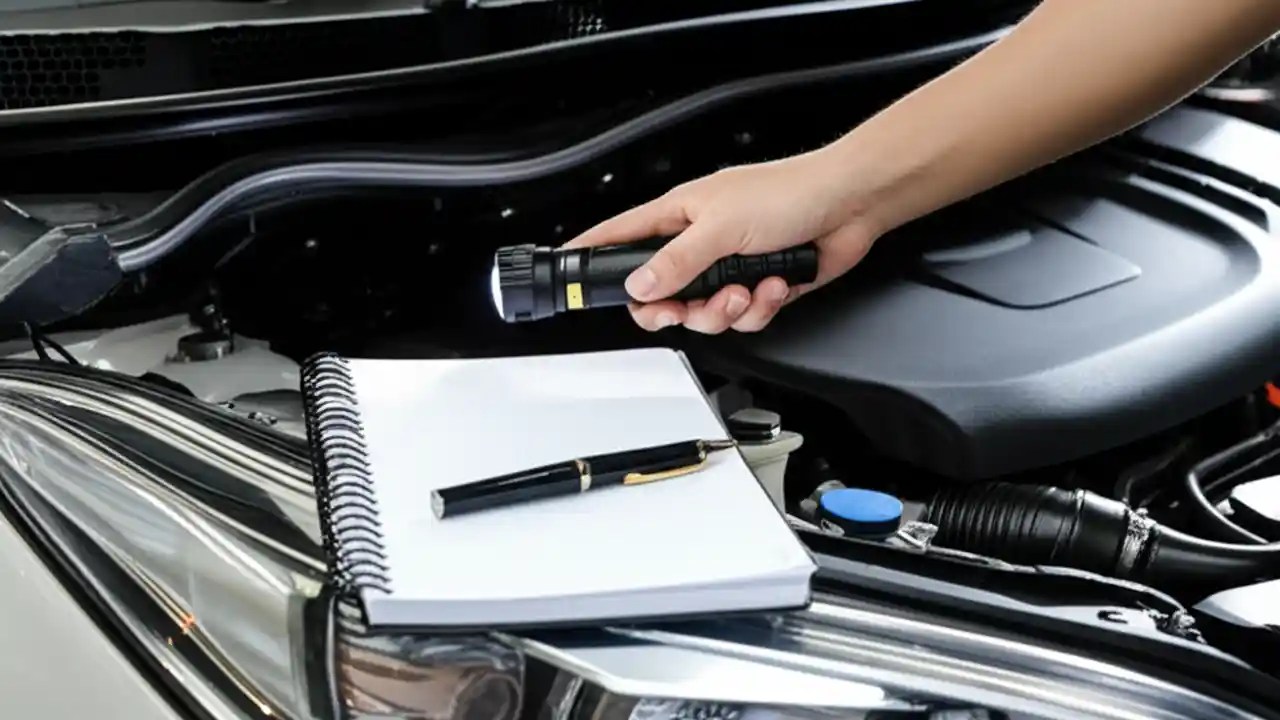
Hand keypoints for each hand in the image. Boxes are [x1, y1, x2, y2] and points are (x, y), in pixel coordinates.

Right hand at [561, 148, 882, 333]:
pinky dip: (758, 308)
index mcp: (680, 215)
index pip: (621, 237)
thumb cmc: (790, 193)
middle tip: (684, 307)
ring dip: (725, 309)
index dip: (593, 256)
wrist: (849, 206)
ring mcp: (729, 266)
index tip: (569, 272)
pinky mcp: (758, 287)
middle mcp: (701, 242)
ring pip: (702, 312)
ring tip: (744, 289)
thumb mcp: (720, 227)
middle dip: (675, 308)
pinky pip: (741, 317)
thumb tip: (641, 285)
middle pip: (661, 292)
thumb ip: (676, 261)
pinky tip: (772, 285)